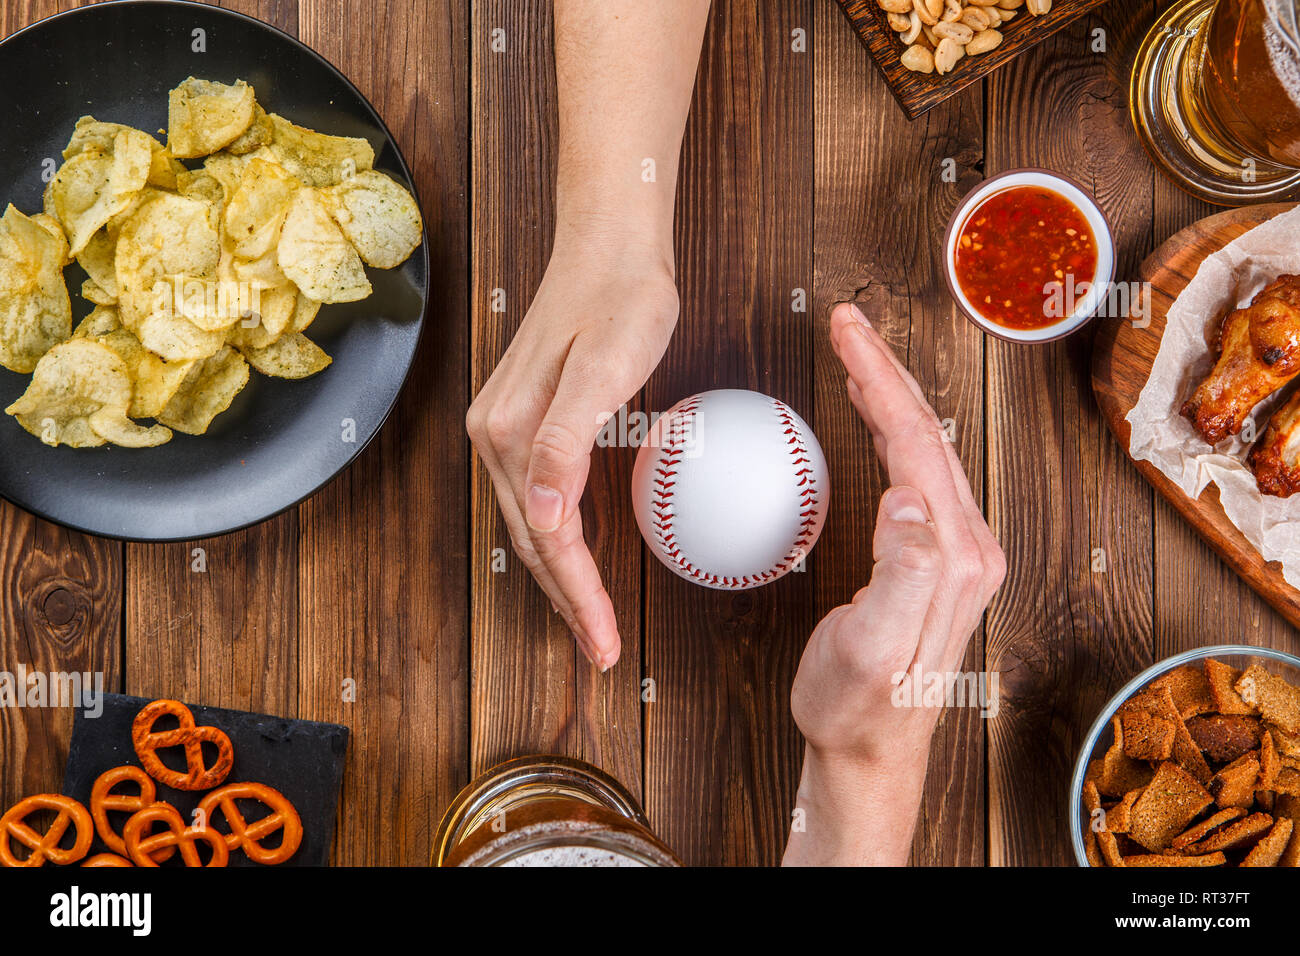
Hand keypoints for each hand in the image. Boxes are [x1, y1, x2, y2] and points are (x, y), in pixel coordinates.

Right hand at [466, 229, 678, 669]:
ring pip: (532, 524)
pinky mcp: (525, 417)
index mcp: (512, 432)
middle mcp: (496, 435)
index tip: (606, 643)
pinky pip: (538, 496)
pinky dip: (559, 537)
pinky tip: (577, 552)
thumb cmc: (620, 300)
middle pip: (533, 541)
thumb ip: (567, 443)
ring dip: (561, 576)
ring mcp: (506, 426)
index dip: (579, 595)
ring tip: (590, 619)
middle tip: (601, 649)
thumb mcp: (604, 371)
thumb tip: (540, 517)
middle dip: (568, 600)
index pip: (548, 538)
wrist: (611, 243)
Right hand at [783, 302, 1004, 865]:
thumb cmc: (858, 707)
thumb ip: (900, 574)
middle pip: (930, 433)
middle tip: (845, 323)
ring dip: (893, 393)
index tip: (845, 334)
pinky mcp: (940, 561)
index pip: (917, 444)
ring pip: (930, 448)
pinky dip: (896, 431)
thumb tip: (909, 500)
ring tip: (857, 355)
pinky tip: (877, 420)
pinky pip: (922, 474)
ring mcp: (958, 553)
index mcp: (953, 556)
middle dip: (886, 370)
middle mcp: (968, 547)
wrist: (869, 752)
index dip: (879, 382)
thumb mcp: (872, 649)